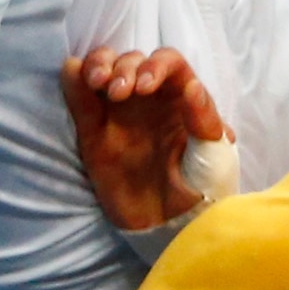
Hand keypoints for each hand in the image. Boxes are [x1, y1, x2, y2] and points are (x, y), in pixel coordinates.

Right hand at [60, 46, 230, 231]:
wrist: (170, 228)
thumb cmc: (202, 189)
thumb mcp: (214, 157)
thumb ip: (204, 119)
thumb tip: (191, 84)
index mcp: (182, 98)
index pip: (168, 63)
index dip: (154, 65)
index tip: (144, 85)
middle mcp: (149, 98)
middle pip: (132, 61)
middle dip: (123, 68)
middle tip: (119, 93)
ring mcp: (119, 112)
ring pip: (105, 69)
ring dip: (98, 65)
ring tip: (97, 83)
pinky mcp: (93, 132)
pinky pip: (81, 98)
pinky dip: (74, 79)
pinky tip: (74, 74)